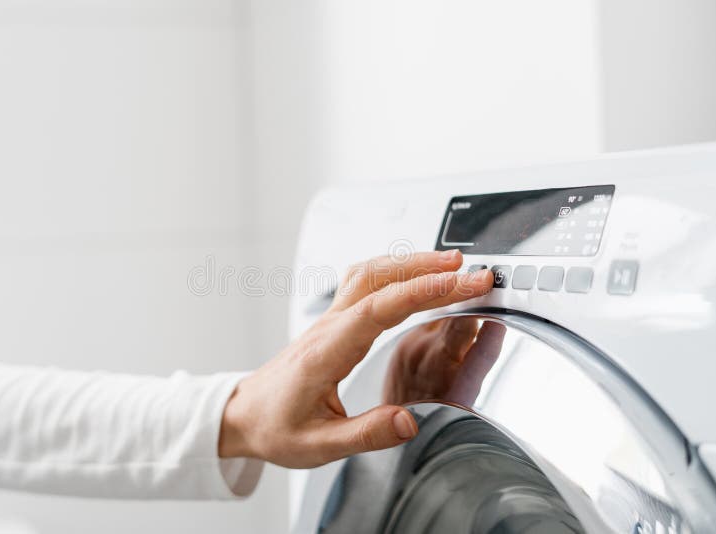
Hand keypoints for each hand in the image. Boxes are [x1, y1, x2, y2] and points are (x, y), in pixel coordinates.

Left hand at [218, 250, 493, 467]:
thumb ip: (366, 434)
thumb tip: (408, 422)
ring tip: (452, 266)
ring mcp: (331, 321)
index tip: (460, 285)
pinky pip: (365, 284)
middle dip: (427, 269)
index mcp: (327, 352)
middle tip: (471, 273)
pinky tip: (415, 276)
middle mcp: (330, 328)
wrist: (244, 414)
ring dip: (411, 263)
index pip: (379, 308)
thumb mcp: (319, 446)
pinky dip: (396, 272)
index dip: (423, 291)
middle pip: (378, 278)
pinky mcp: (335, 323)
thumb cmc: (276, 427)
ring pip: (370, 273)